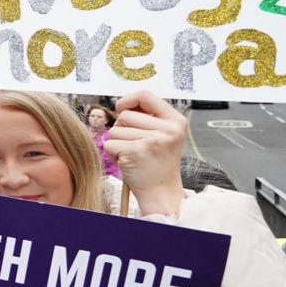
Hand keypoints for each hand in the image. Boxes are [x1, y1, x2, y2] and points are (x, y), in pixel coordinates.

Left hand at [103, 91, 185, 215]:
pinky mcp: (136, 152)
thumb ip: (148, 117)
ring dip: (117, 143)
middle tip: (134, 144)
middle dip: (122, 128)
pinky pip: (110, 144)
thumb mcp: (163, 134)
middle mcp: (167, 129)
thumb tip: (122, 105)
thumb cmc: (157, 162)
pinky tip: (127, 161)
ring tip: (132, 154)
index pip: (145, 95)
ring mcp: (152, 140)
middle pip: (126, 115)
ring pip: (115, 130)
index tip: (121, 109)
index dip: (128, 100)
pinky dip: (112, 154)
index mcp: (176, 120)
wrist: (161, 191)